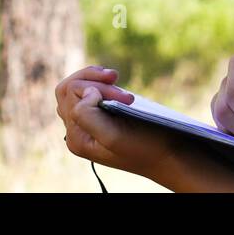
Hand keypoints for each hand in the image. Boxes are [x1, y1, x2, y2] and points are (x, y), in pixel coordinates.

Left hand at [56, 66, 175, 179]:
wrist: (165, 156)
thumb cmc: (143, 148)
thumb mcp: (113, 136)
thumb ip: (88, 115)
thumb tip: (86, 93)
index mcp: (76, 137)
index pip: (71, 93)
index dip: (97, 87)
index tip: (127, 98)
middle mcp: (76, 130)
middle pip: (68, 88)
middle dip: (93, 79)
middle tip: (117, 79)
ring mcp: (86, 123)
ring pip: (76, 88)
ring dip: (96, 79)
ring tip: (116, 78)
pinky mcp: (97, 117)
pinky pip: (86, 93)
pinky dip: (99, 83)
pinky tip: (114, 83)